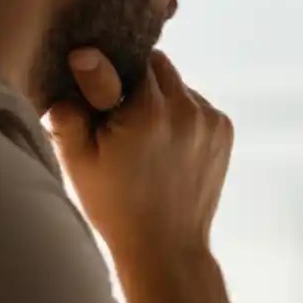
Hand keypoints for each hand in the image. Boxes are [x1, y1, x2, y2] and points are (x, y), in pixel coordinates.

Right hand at [47, 49, 233, 259]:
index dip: (113, 72)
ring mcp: (211, 120)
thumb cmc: (115, 204)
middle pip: (159, 67)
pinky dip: (182, 115)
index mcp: (151, 110)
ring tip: (147, 138)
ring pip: (179, 87)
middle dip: (138, 82)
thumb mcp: (80, 158)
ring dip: (162, 99)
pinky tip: (168, 146)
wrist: (166, 245)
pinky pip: (198, 106)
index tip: (103, 93)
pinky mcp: (224, 131)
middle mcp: (188, 108)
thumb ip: (78, 105)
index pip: (132, 58)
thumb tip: (83, 58)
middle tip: (121, 116)